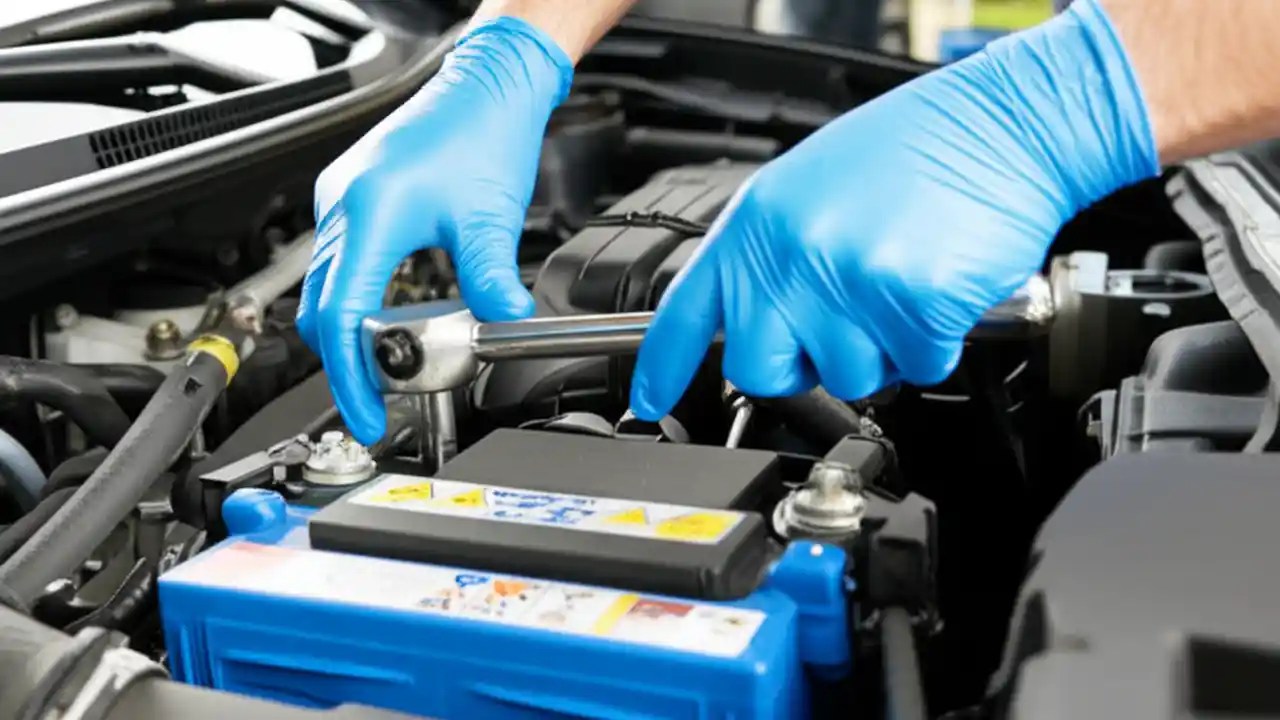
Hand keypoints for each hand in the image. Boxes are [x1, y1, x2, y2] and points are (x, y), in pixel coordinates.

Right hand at [297, 18, 571, 444]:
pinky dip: (353, 296)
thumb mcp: (490, 218)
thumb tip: (502, 324)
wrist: (486, 84)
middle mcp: (342, 204)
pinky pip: (337, 260)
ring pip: (325, 286)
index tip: (366, 413)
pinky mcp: (349, 195)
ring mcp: (340, 198)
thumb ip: (491, 280)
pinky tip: (384, 314)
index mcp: (370, 212)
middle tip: (380, 397)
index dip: (350, 376)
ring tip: (388, 362)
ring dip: (349, 329)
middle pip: (321, 309)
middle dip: (345, 361)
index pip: (341, 317)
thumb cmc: (483, 131)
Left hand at [629, 0, 1157, 419]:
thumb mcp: (812, 189)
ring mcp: (847, 281)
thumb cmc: (919, 149)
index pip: (686, 312)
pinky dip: (935, 342)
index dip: (662, 367)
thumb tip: (763, 317)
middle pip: (762, 370)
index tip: (651, 400)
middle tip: (844, 325)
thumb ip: (775, 255)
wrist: (1007, 121)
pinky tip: (939, 288)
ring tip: (902, 283)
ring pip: (848, 378)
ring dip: (882, 350)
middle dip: (804, 365)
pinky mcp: (909, 304)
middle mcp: (791, 254)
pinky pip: (915, 366)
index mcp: (758, 223)